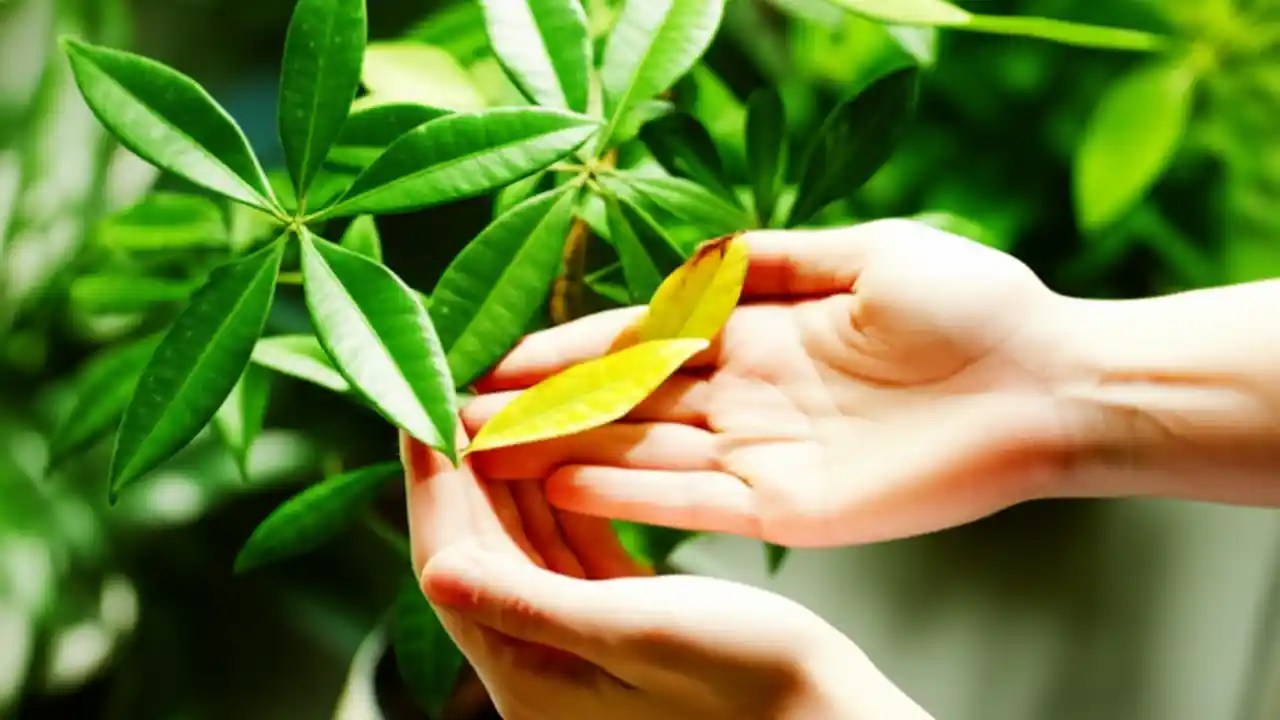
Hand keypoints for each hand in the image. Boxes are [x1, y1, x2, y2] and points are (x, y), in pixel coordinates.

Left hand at [402, 432, 929, 719]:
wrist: (831, 718)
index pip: (454, 567)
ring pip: (524, 547)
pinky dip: (558, 503)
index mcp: (532, 678)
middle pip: (481, 553)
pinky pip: (569, 555)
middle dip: (464, 473)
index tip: (419, 412)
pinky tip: (555, 455)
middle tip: (454, 392)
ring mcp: (583, 648)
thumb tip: (433, 571)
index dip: (434, 487)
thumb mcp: (635, 632)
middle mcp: (545, 666)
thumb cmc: (751, 684)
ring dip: (508, 480)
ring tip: (497, 408)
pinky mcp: (623, 626)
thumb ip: (529, 602)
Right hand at [465, 220, 1083, 545]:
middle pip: (624, 402)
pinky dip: (629, 490)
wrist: (1050, 380)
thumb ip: (772, 259)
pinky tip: (568, 479)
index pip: (642, 340)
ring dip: (565, 451)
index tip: (497, 356)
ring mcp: (763, 455)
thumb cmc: (975, 306)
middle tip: (461, 413)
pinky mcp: (790, 508)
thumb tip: (692, 259)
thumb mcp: (866, 254)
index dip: (568, 348)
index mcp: (760, 334)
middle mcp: (747, 396)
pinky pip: (692, 500)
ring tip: (487, 453)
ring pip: (642, 451)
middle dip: (542, 407)